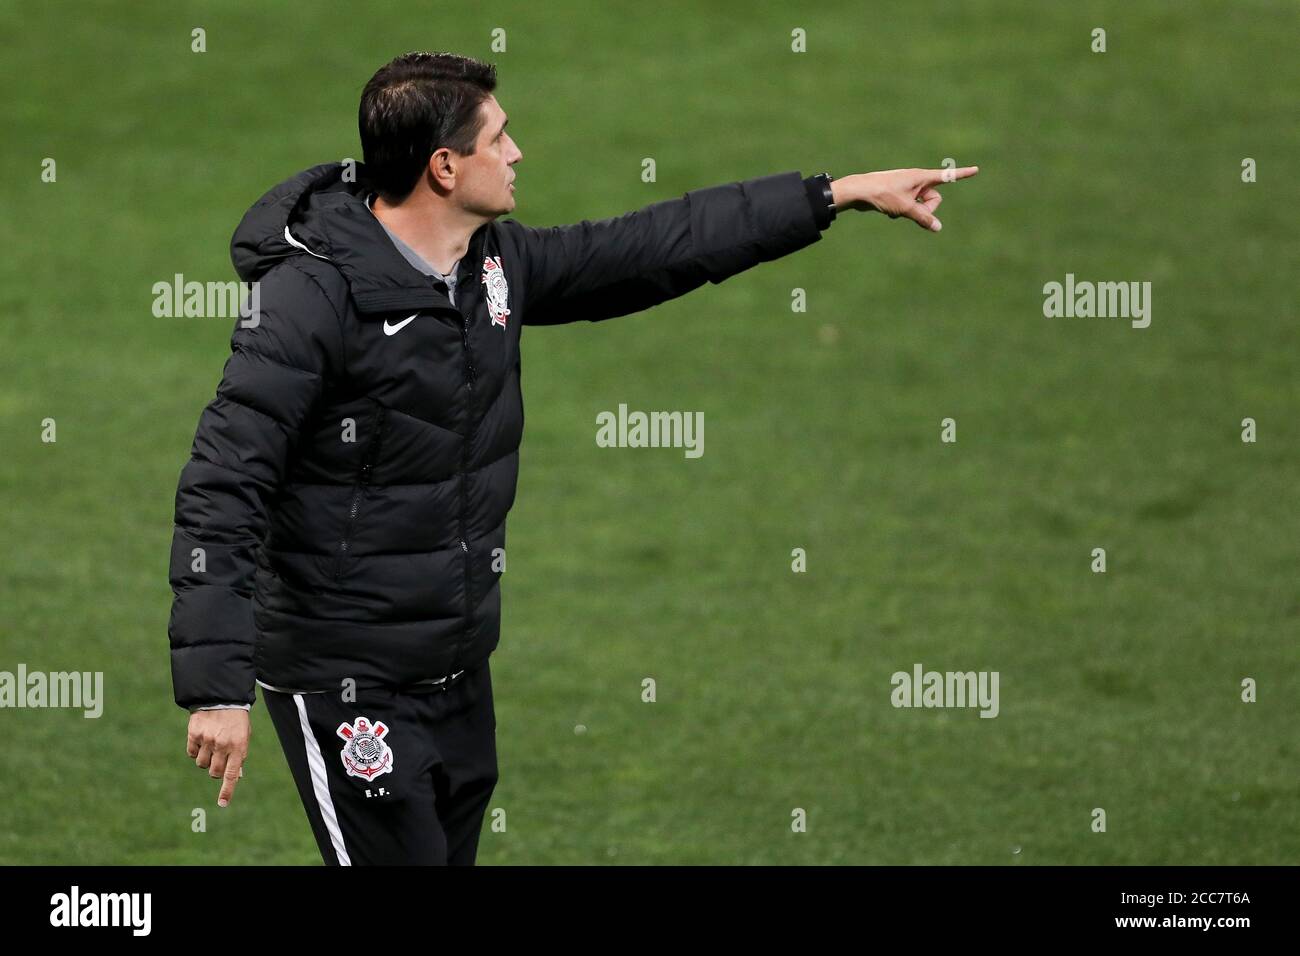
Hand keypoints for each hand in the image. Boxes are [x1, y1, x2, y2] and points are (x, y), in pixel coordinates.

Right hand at [187, 709, 250, 807]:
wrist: (222, 697)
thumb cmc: (236, 720)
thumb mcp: (244, 736)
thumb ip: (239, 756)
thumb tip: (237, 777)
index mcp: (238, 746)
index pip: (232, 774)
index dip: (227, 790)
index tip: (222, 803)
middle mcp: (222, 745)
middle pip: (214, 772)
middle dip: (216, 770)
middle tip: (219, 759)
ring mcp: (207, 740)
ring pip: (201, 764)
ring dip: (205, 760)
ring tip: (211, 745)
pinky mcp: (194, 734)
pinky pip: (191, 753)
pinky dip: (195, 750)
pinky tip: (202, 739)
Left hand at [831, 166, 978, 231]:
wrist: (859, 191)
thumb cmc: (883, 194)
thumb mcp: (906, 208)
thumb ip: (923, 218)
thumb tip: (938, 228)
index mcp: (921, 177)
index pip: (946, 176)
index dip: (962, 174)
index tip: (976, 170)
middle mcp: (916, 180)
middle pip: (934, 199)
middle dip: (926, 208)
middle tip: (910, 210)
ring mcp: (908, 188)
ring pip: (920, 205)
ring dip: (912, 212)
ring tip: (895, 209)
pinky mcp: (899, 195)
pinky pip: (909, 207)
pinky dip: (902, 212)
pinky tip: (889, 211)